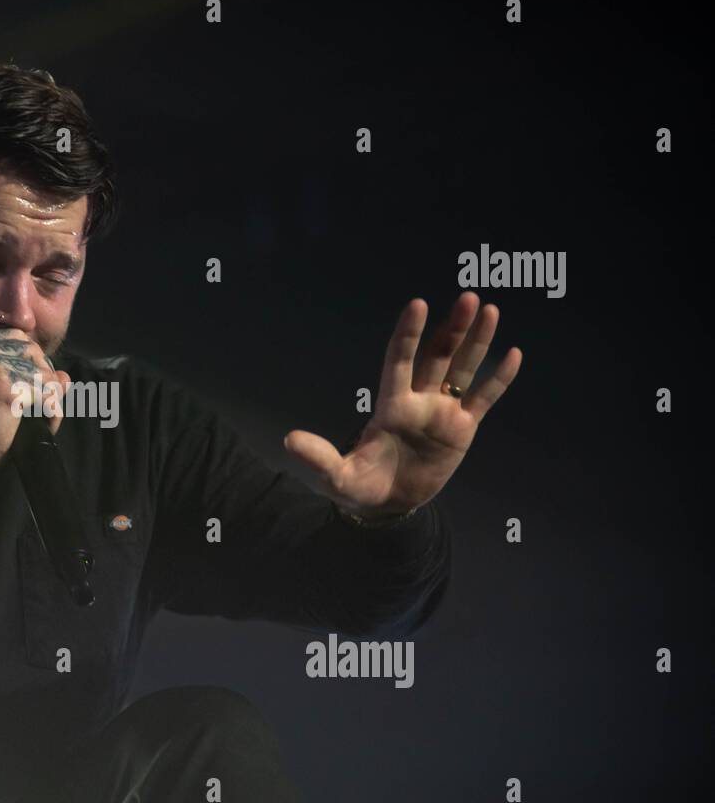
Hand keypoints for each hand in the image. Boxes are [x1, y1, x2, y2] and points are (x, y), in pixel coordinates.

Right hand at [0, 327, 70, 466]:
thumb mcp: (1, 395)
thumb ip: (31, 379)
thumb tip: (65, 376)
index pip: (16, 338)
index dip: (32, 360)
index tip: (33, 384)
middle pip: (30, 348)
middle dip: (43, 373)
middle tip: (41, 398)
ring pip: (40, 369)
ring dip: (49, 390)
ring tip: (43, 409)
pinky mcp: (2, 382)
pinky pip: (43, 389)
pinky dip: (49, 405)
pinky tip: (43, 416)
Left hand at [283, 291, 522, 516]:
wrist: (387, 505)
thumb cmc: (359, 487)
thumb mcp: (337, 476)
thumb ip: (319, 458)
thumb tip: (289, 440)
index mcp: (390, 406)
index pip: (400, 361)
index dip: (409, 334)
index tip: (418, 304)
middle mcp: (418, 401)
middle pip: (438, 356)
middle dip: (453, 328)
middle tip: (469, 297)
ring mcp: (442, 413)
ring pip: (462, 369)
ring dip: (477, 341)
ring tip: (490, 310)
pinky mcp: (462, 429)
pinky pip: (484, 398)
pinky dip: (498, 378)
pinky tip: (513, 354)